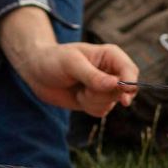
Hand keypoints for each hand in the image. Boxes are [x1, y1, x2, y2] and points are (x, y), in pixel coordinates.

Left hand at [15, 41, 138, 116]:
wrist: (37, 73)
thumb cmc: (53, 60)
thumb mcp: (71, 64)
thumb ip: (93, 76)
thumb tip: (115, 85)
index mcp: (110, 55)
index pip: (130, 70)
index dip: (130, 83)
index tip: (123, 95)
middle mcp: (112, 71)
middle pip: (122, 91)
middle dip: (102, 94)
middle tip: (84, 87)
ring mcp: (106, 88)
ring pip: (111, 103)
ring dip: (92, 101)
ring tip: (79, 89)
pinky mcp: (98, 101)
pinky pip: (101, 111)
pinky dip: (88, 108)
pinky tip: (79, 96)